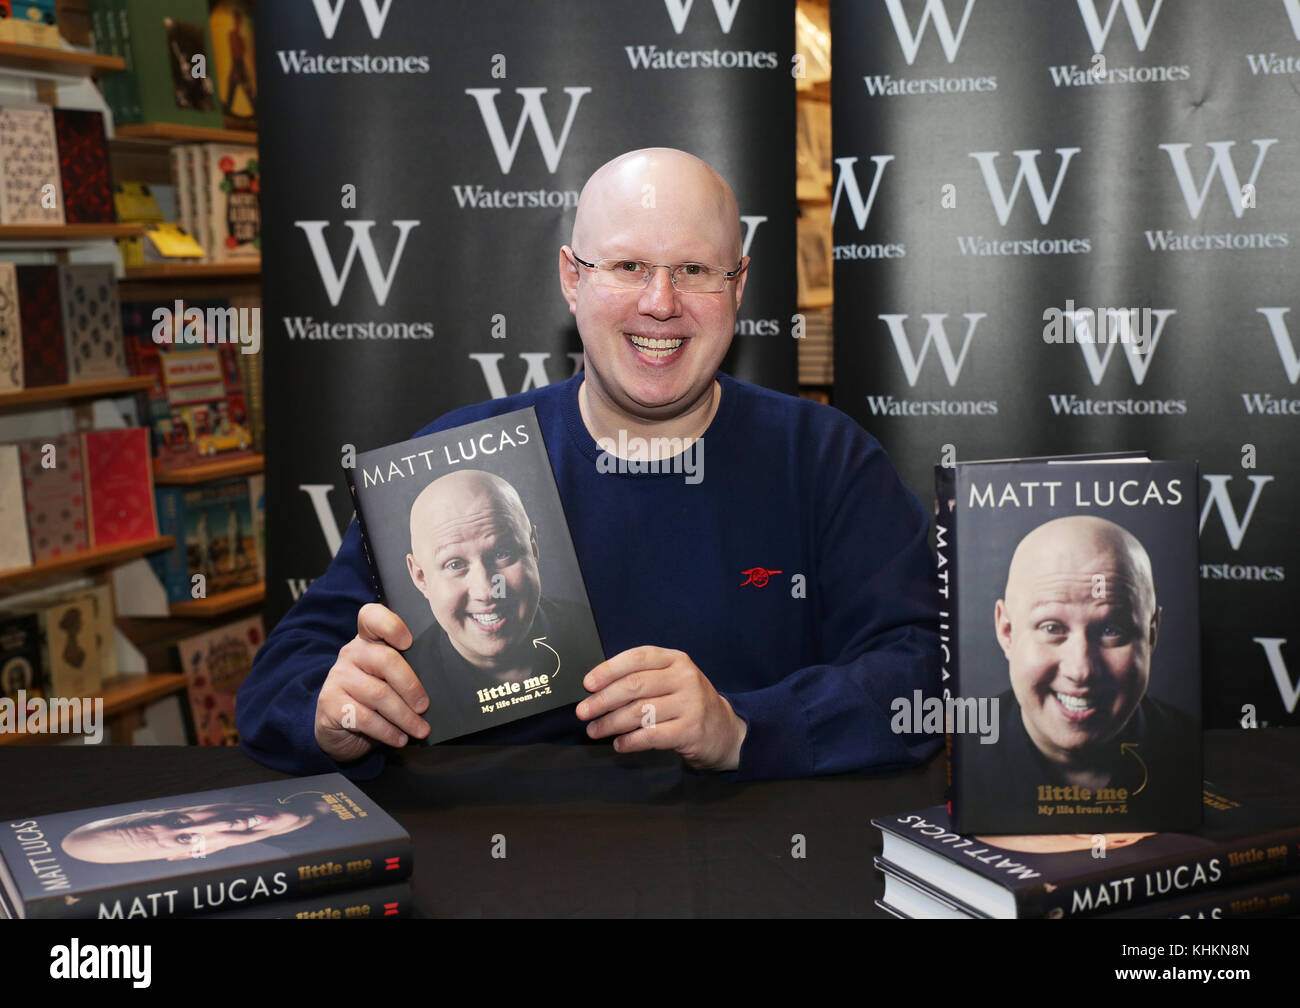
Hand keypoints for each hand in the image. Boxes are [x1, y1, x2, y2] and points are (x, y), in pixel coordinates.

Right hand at [314, 603, 430, 762]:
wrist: (338, 728)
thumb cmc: (373, 699)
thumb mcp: (388, 680)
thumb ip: (405, 672)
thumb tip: (440, 686)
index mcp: (368, 640)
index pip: (371, 617)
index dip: (390, 625)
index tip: (408, 642)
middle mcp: (351, 654)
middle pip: (385, 660)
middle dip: (410, 686)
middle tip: (425, 707)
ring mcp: (338, 677)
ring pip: (378, 694)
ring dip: (404, 716)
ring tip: (420, 730)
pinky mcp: (330, 704)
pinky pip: (364, 718)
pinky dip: (387, 731)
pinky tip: (400, 738)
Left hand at [576, 646, 746, 770]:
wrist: (725, 731)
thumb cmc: (687, 703)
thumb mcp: (671, 680)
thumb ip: (642, 677)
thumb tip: (597, 688)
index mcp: (676, 659)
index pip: (637, 658)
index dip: (608, 670)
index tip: (587, 684)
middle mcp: (685, 678)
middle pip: (634, 686)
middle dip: (603, 700)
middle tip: (583, 712)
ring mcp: (690, 704)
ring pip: (639, 712)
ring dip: (610, 723)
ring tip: (595, 730)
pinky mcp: (691, 730)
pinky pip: (650, 736)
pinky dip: (629, 742)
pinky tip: (619, 744)